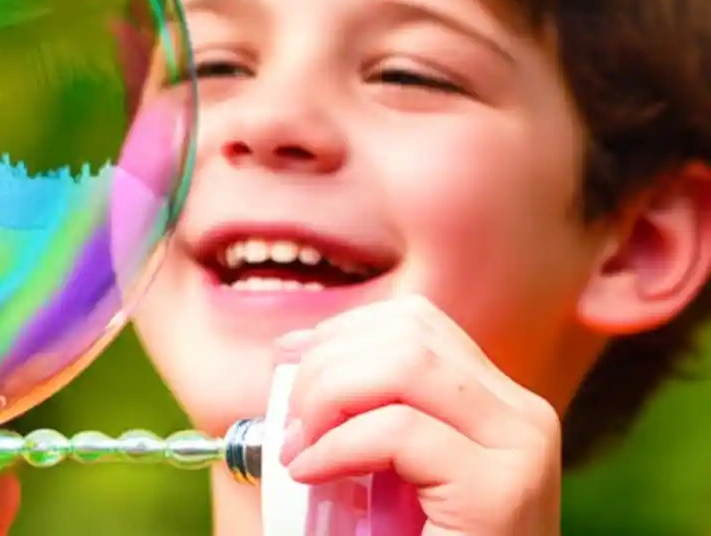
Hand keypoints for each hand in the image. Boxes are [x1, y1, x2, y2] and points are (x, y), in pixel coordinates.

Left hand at [274, 294, 560, 535]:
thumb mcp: (385, 473)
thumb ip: (359, 413)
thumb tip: (293, 358)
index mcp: (494, 404)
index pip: (415, 322)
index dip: (341, 330)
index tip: (289, 363)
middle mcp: (520, 414)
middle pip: (408, 331)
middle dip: (326, 364)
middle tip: (292, 425)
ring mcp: (521, 447)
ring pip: (406, 362)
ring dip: (329, 397)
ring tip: (302, 449)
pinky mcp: (503, 488)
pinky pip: (400, 431)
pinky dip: (338, 445)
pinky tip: (313, 471)